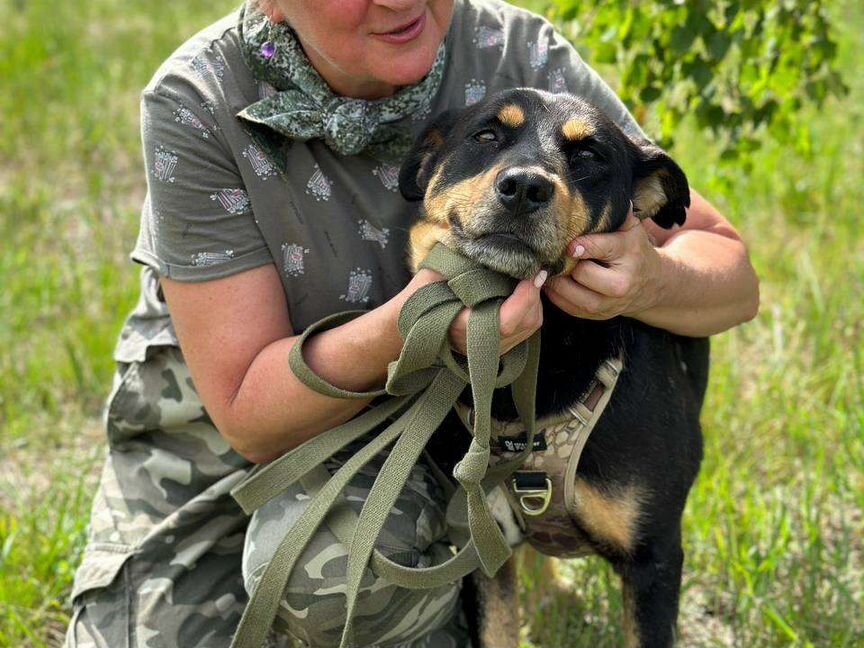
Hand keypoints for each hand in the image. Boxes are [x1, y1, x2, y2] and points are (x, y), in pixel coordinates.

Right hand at [401, 269, 546, 355]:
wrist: (410, 321)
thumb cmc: (419, 294)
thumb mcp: (434, 274)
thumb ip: (460, 263)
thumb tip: (490, 244)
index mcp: (464, 328)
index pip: (507, 321)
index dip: (525, 297)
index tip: (532, 272)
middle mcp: (480, 344)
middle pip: (525, 323)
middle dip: (534, 294)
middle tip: (532, 269)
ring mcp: (490, 349)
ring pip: (529, 326)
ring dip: (534, 301)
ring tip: (526, 279)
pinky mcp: (498, 347)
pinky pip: (526, 329)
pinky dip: (529, 308)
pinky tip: (521, 292)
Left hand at [544, 210, 663, 319]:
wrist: (651, 284)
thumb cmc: (634, 249)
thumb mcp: (632, 228)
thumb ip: (618, 213)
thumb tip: (602, 190)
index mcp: (629, 255)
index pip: (599, 248)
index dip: (579, 245)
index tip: (567, 242)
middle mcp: (620, 283)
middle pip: (582, 273)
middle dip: (566, 263)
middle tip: (551, 253)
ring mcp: (609, 304)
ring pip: (572, 295)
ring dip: (556, 281)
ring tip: (547, 268)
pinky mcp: (597, 315)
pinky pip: (568, 308)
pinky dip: (555, 295)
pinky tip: (551, 281)